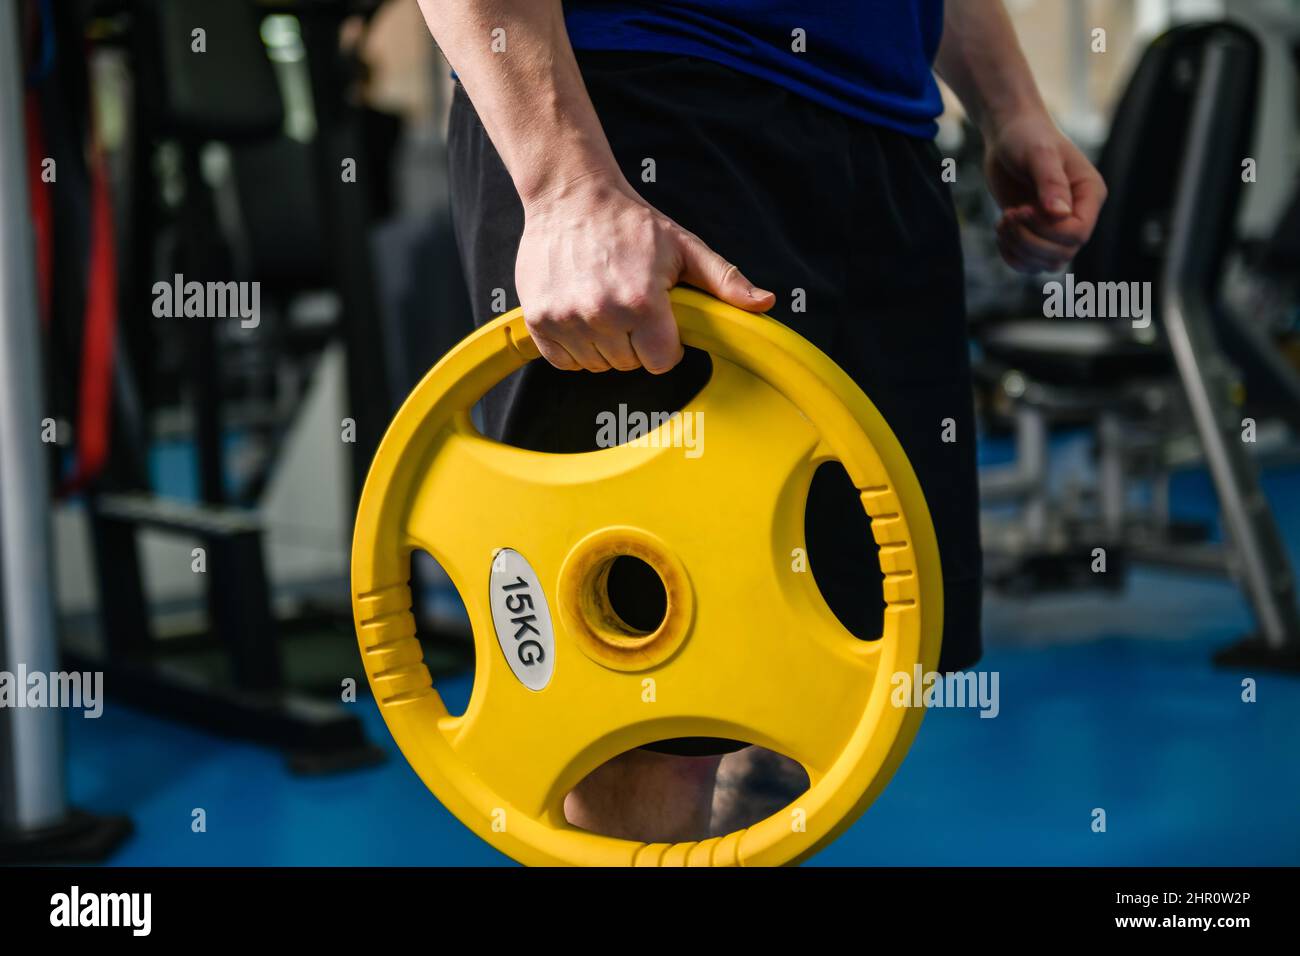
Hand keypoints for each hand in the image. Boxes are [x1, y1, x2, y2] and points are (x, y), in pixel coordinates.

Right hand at [516, 174, 774, 372]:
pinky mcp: (539, 320)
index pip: (662, 362)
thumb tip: (766, 303)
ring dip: (605, 345)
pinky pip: (564, 362)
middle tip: (631, 305)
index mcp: (642, 301)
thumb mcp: (685, 248)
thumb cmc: (632, 224)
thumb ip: (725, 281)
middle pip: (629, 365)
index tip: (660, 321)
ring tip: (605, 305)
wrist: (571, 197)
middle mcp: (601, 314)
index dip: (666, 344)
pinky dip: (574, 347)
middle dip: (636, 342)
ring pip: (598, 366)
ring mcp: (565, 319)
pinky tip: (582, 314)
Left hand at [984, 112, 1106, 273]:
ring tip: (1003, 221)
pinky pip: (1030, 263)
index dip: (1047, 230)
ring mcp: (1057, 227)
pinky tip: (1001, 233)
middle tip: (1008, 215)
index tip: (1021, 209)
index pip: (1078, 233)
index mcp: (1089, 195)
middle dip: (1029, 241)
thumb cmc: (1027, 137)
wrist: (1008, 136)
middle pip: (1062, 253)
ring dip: (1020, 250)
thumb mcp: (1039, 155)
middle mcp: (1078, 214)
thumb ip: (1050, 182)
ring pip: (1048, 263)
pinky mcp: (1036, 232)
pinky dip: (1012, 256)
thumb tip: (1059, 214)